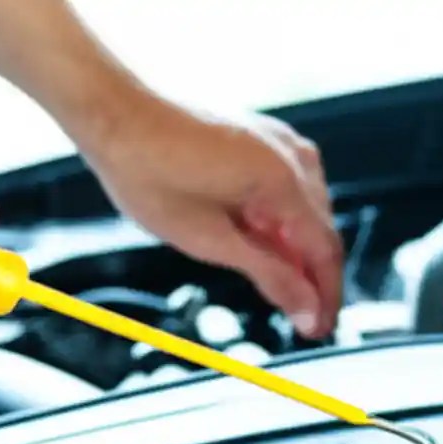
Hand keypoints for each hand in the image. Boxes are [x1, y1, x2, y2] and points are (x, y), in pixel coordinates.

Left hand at [83, 100, 343, 338]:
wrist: (117, 114)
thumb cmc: (149, 171)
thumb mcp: (209, 240)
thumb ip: (269, 275)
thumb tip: (307, 309)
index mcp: (283, 181)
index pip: (325, 252)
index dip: (326, 296)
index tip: (318, 329)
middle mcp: (292, 156)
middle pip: (321, 231)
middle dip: (313, 278)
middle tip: (299, 319)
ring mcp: (279, 142)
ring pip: (307, 211)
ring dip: (297, 250)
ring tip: (278, 287)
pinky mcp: (262, 138)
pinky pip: (289, 188)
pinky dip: (281, 222)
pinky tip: (260, 241)